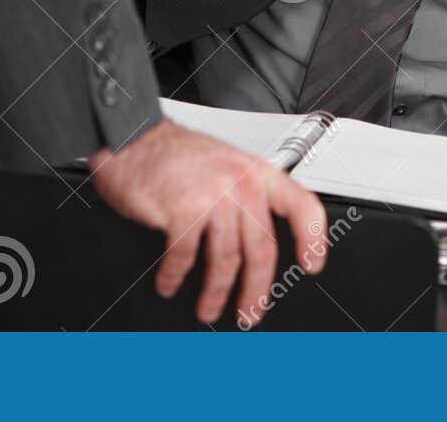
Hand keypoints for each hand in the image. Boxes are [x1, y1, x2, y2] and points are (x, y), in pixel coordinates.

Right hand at [88, 119, 327, 325]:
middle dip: (256, 289)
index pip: (303, 206)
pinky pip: (185, 256)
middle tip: (250, 311)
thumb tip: (258, 240)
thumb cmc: (176, 153)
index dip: (312, 240)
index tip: (312, 264)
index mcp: (258, 172)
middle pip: (262, 248)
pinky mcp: (183, 210)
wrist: (134, 136)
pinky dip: (177, 276)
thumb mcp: (226, 164)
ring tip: (209, 308)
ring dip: (215, 292)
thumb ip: (247, 195)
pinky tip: (171, 283)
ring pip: (226, 259)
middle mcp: (242, 183)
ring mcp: (214, 196)